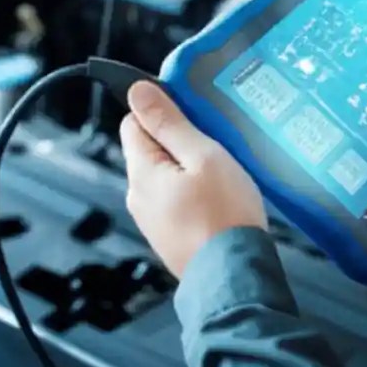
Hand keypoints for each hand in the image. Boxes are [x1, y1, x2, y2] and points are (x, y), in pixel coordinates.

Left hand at [119, 81, 266, 278]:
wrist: (234, 274)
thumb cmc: (224, 215)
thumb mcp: (203, 156)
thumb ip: (169, 123)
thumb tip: (137, 92)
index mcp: (141, 172)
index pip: (132, 123)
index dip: (163, 114)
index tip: (194, 120)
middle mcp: (137, 196)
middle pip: (150, 149)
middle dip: (180, 142)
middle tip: (215, 149)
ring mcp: (151, 219)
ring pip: (165, 175)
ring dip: (189, 169)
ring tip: (221, 177)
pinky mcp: (168, 235)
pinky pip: (174, 199)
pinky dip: (193, 193)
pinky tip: (218, 199)